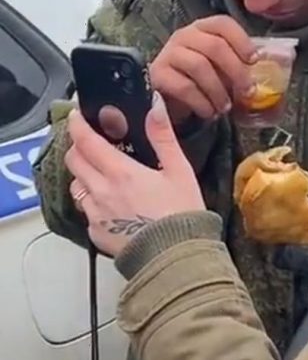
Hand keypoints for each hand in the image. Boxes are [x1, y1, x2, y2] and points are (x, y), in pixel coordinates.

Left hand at [64, 93, 205, 256]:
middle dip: (77, 146)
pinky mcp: (95, 233)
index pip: (86, 142)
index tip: (78, 115)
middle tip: (91, 141)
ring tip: (101, 172)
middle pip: (74, 161)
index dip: (78, 125)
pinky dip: (93, 200)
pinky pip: (86, 210)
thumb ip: (162, 136)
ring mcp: (95, 214)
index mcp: (120, 173)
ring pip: (76, 185)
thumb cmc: (182, 211)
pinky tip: (112, 203)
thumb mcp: (179, 169)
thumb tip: (154, 104)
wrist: (176, 256)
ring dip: (83, 173)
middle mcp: (100, 192)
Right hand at [149, 16, 258, 124]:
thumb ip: (241, 63)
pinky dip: (202, 102)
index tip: (255, 61)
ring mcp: (168, 53)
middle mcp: (184, 35)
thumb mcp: (222, 67)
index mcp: (204, 28)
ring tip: (226, 107)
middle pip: (215, 46)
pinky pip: (184, 86)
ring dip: (218, 90)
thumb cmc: (203, 79)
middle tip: (248, 91)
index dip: (242, 41)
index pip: (223, 24)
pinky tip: (209, 112)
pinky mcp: (158, 74)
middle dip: (236, 71)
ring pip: (199, 66)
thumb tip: (267, 69)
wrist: (169, 96)